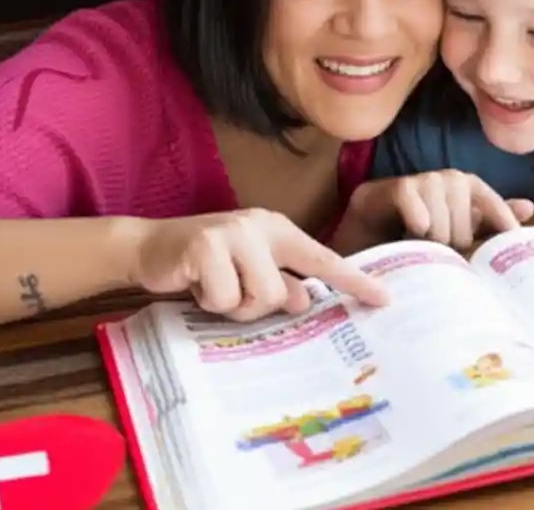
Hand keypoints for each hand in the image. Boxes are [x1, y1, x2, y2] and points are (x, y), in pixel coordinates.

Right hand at [128, 209, 388, 321]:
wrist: (149, 248)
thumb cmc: (204, 265)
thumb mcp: (247, 273)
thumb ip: (278, 283)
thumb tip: (303, 299)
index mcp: (277, 230)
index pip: (323, 258)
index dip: (354, 280)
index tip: (384, 299)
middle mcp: (260, 226)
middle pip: (283, 294)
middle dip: (255, 306)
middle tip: (229, 294)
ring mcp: (232, 233)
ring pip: (257, 297)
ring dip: (231, 306)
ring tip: (211, 287)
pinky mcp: (205, 246)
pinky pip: (223, 298)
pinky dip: (207, 302)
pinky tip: (194, 284)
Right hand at [335, 170, 533, 251]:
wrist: (374, 219)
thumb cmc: (421, 224)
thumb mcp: (458, 225)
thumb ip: (490, 218)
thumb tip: (530, 206)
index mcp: (470, 186)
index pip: (494, 204)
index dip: (502, 222)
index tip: (511, 240)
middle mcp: (451, 179)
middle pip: (464, 225)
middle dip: (453, 244)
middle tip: (439, 248)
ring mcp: (425, 180)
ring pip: (441, 223)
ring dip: (432, 240)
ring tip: (421, 243)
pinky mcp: (399, 187)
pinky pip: (417, 209)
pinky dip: (417, 223)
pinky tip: (412, 231)